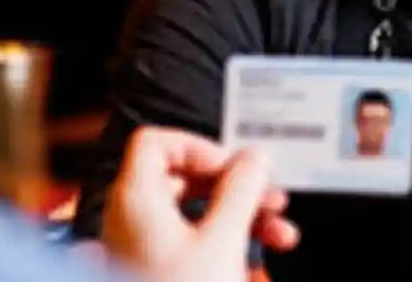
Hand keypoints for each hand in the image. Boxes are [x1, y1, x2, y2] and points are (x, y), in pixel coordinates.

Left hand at [101, 127, 299, 281]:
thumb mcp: (223, 238)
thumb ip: (242, 190)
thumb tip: (253, 159)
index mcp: (136, 200)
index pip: (157, 142)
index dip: (198, 147)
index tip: (232, 166)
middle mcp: (133, 221)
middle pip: (183, 179)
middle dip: (235, 187)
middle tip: (268, 198)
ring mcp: (143, 250)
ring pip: (195, 214)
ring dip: (241, 218)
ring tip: (278, 233)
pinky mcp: (158, 273)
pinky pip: (193, 244)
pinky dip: (226, 246)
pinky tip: (256, 263)